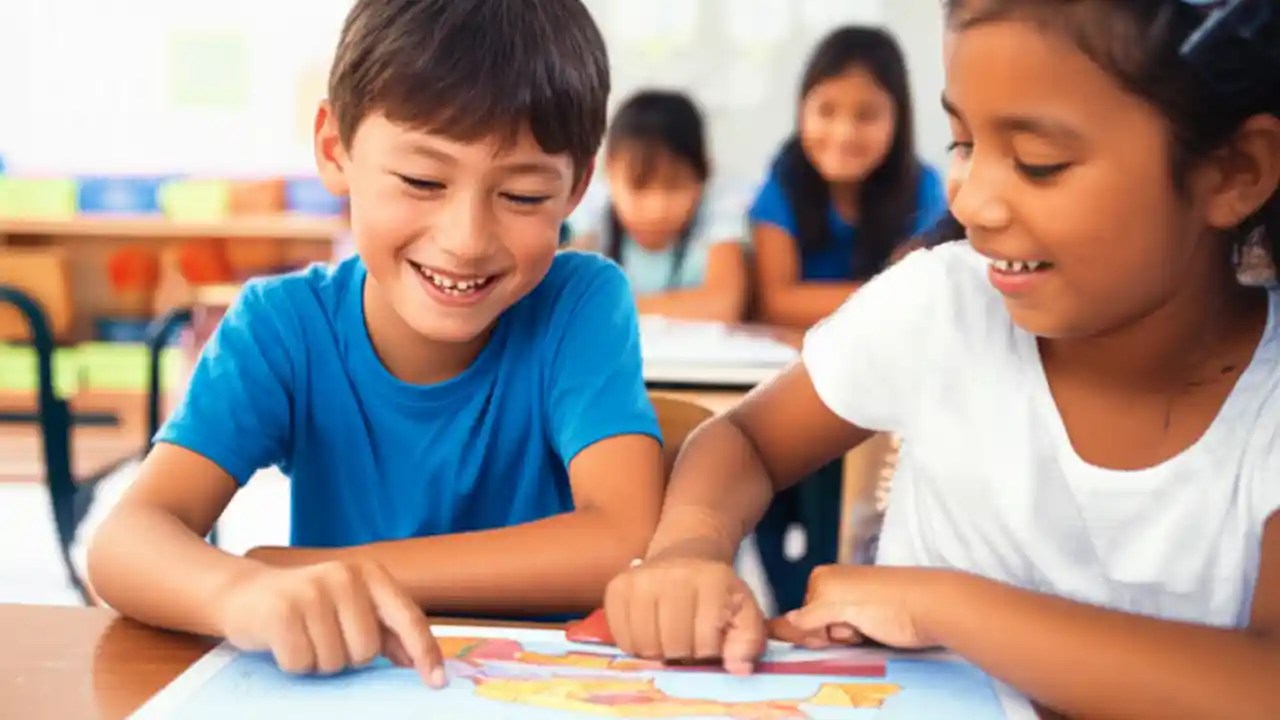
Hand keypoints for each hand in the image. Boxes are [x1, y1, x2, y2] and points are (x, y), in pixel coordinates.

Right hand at [217, 561, 445, 686]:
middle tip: (324, 639)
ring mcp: (312, 591)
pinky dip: (294, 664)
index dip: (424, 652)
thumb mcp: (350, 608)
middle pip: (366, 650)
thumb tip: (417, 661)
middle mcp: (344, 576)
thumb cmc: (307, 606)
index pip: (408, 618)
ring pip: (335, 661)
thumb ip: (386, 631)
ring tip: (304, 638)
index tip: (436, 682)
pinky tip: (284, 643)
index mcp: (370, 574)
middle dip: (347, 658)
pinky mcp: (282, 611)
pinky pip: (303, 663)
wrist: (244, 593)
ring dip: (319, 662)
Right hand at [603, 556, 765, 674]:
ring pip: (644, 646)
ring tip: (669, 638)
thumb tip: (738, 669)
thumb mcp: (745, 611)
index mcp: (710, 580)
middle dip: (683, 654)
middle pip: (672, 646)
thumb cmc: (716, 592)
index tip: (711, 640)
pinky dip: (636, 645)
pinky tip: (650, 633)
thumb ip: (749, 642)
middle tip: (688, 641)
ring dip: (658, 652)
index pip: (704, 643)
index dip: (709, 652)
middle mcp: (672, 575)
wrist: (684, 555)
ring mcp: (639, 580)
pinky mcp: (616, 588)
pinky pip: (621, 639)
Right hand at [774, 565, 954, 649]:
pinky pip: (850, 629)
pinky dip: (857, 635)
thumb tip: (787, 621)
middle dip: (829, 633)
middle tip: (853, 630)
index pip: (799, 615)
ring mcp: (853, 597)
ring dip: (845, 636)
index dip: (811, 631)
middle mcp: (834, 584)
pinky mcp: (869, 609)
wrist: (933, 606)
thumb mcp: (841, 608)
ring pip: (833, 629)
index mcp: (821, 578)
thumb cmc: (886, 605)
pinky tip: (871, 632)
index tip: (826, 637)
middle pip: (815, 623)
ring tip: (866, 629)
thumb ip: (811, 616)